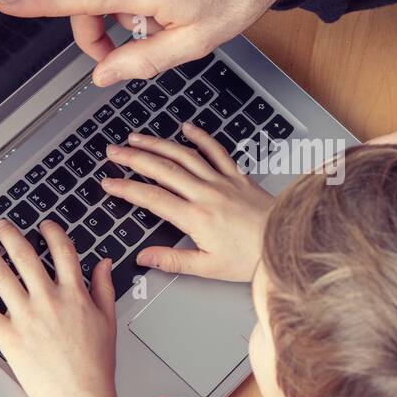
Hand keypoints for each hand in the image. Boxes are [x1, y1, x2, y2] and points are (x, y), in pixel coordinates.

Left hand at [0, 218, 118, 396]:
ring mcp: (26, 316)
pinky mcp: (9, 336)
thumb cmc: (95, 364)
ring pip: (2, 276)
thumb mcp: (108, 320)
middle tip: (2, 226)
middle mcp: (48, 299)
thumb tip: (102, 264)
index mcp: (75, 294)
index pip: (63, 251)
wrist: (81, 395)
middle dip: (11, 236)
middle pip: (26, 256)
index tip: (45, 225)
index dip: (53, 233)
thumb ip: (104, 288)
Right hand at [100, 122, 273, 281]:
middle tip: (114, 152)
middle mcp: (207, 194)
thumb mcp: (208, 268)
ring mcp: (223, 182)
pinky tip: (187, 128)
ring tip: (137, 138)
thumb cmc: (252, 258)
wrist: (287, 243)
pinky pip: (217, 151)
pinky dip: (201, 137)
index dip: (127, 189)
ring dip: (158, 144)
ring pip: (184, 156)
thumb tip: (144, 258)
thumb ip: (173, 260)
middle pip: (163, 170)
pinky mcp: (238, 177)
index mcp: (197, 218)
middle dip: (134, 158)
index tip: (109, 183)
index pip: (152, 198)